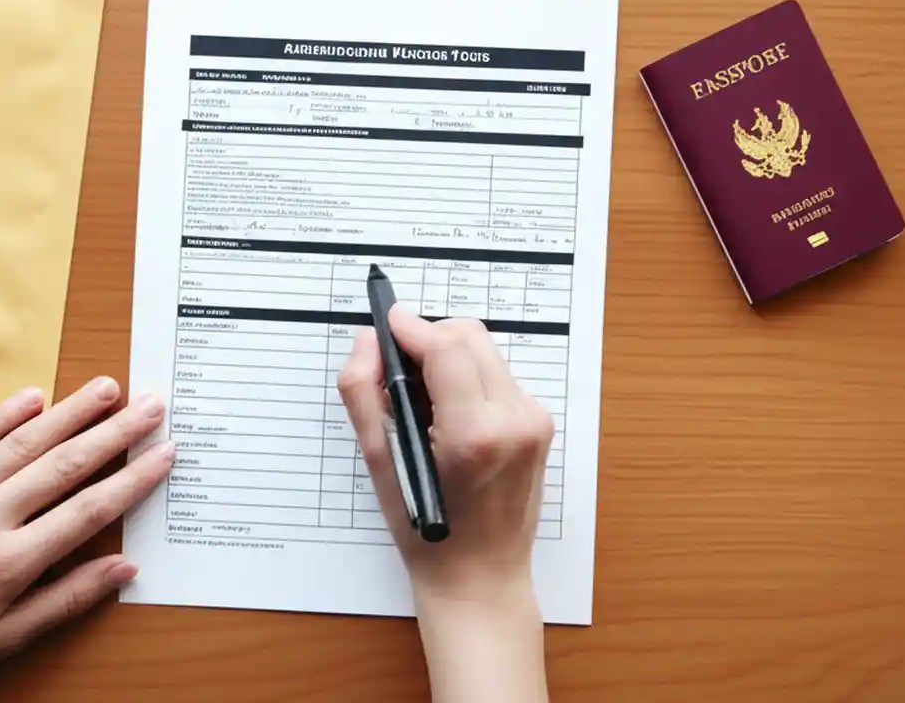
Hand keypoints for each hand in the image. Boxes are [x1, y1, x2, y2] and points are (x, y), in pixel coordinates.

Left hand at [0, 379, 172, 701]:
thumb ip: (65, 601)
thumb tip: (122, 570)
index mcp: (10, 563)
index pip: (90, 509)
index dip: (135, 478)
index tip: (165, 453)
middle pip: (66, 465)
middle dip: (116, 432)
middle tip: (151, 405)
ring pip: (23, 443)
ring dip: (70, 412)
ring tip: (106, 388)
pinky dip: (1, 416)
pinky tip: (32, 396)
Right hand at [339, 305, 551, 701]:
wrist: (481, 580)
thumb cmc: (428, 534)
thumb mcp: (381, 466)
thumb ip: (365, 395)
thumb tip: (366, 342)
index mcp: (474, 433)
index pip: (446, 347)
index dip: (411, 327)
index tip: (384, 323)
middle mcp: (514, 420)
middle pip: (469, 337)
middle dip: (428, 337)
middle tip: (394, 363)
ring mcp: (534, 421)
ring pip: (485, 352)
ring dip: (448, 357)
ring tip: (420, 396)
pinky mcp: (540, 425)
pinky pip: (498, 376)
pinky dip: (467, 378)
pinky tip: (447, 414)